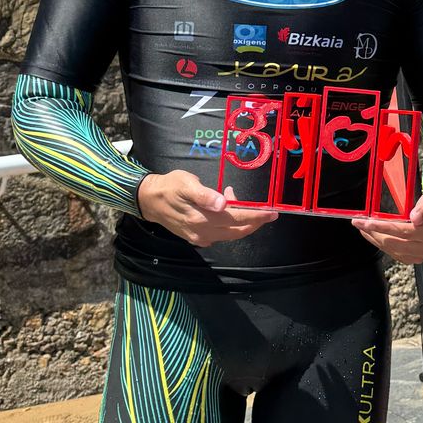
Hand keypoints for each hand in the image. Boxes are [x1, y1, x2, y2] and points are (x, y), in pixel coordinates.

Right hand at [137, 169, 278, 246]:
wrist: (149, 200)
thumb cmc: (169, 187)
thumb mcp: (186, 184)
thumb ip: (205, 195)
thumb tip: (222, 204)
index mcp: (202, 218)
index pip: (237, 219)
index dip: (257, 216)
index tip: (273, 213)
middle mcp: (203, 232)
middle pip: (238, 230)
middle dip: (255, 221)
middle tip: (266, 210)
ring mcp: (200, 237)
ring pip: (230, 234)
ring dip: (240, 220)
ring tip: (234, 198)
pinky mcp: (196, 238)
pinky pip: (220, 234)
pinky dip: (228, 224)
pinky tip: (223, 208)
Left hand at [352, 189, 422, 264]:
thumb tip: (415, 218)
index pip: (404, 231)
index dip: (384, 227)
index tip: (368, 222)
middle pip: (394, 242)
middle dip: (374, 232)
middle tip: (358, 222)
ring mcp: (420, 254)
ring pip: (391, 249)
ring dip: (374, 238)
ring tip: (361, 227)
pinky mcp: (413, 257)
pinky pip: (393, 252)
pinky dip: (380, 244)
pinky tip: (371, 235)